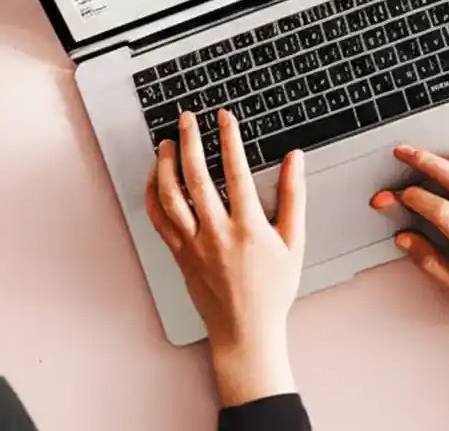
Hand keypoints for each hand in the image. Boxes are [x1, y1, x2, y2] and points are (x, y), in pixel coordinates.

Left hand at [145, 110, 306, 406]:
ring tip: (168, 142)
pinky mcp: (178, 254)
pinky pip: (158, 219)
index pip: (235, 171)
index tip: (223, 117)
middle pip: (196, 176)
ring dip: (165, 164)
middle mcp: (217, 233)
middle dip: (190, 140)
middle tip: (187, 118)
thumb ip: (294, 196)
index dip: (228, 139)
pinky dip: (152, 194)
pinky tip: (155, 177)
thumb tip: (295, 160)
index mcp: (248, 228)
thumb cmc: (273, 289)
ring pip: (170, 196)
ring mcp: (193, 244)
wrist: (246, 330)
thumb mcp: (294, 242)